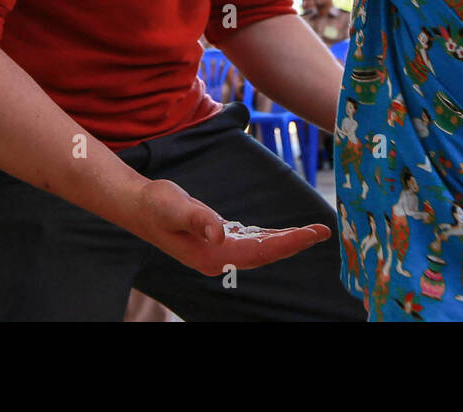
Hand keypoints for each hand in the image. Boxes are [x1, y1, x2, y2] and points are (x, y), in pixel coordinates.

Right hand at [129, 177, 330, 275]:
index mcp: (212, 255)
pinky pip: (251, 242)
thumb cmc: (156, 204)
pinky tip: (282, 233)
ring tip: (311, 232)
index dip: (288, 243)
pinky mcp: (218, 241)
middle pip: (265, 253)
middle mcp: (218, 258)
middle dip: (295, 243)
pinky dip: (270, 237)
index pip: (259, 252)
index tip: (311, 234)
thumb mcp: (176, 206)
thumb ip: (198, 219)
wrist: (139, 206)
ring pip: (260, 248)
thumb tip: (220, 234)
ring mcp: (218, 252)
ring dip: (286, 241)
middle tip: (323, 231)